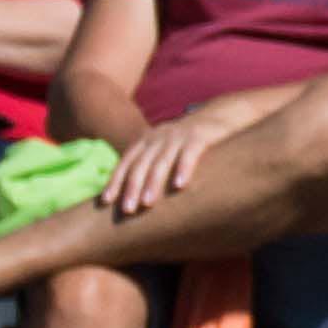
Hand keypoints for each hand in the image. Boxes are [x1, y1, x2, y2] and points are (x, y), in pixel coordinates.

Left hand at [101, 111, 230, 216]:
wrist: (220, 116)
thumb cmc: (188, 144)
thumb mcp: (166, 152)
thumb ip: (151, 169)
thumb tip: (135, 200)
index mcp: (145, 142)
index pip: (126, 163)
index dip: (115, 181)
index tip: (106, 202)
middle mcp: (157, 138)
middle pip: (140, 165)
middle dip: (131, 188)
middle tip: (126, 210)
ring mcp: (177, 136)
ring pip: (161, 161)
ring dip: (152, 183)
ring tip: (147, 204)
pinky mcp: (199, 136)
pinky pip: (189, 153)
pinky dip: (183, 169)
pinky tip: (179, 185)